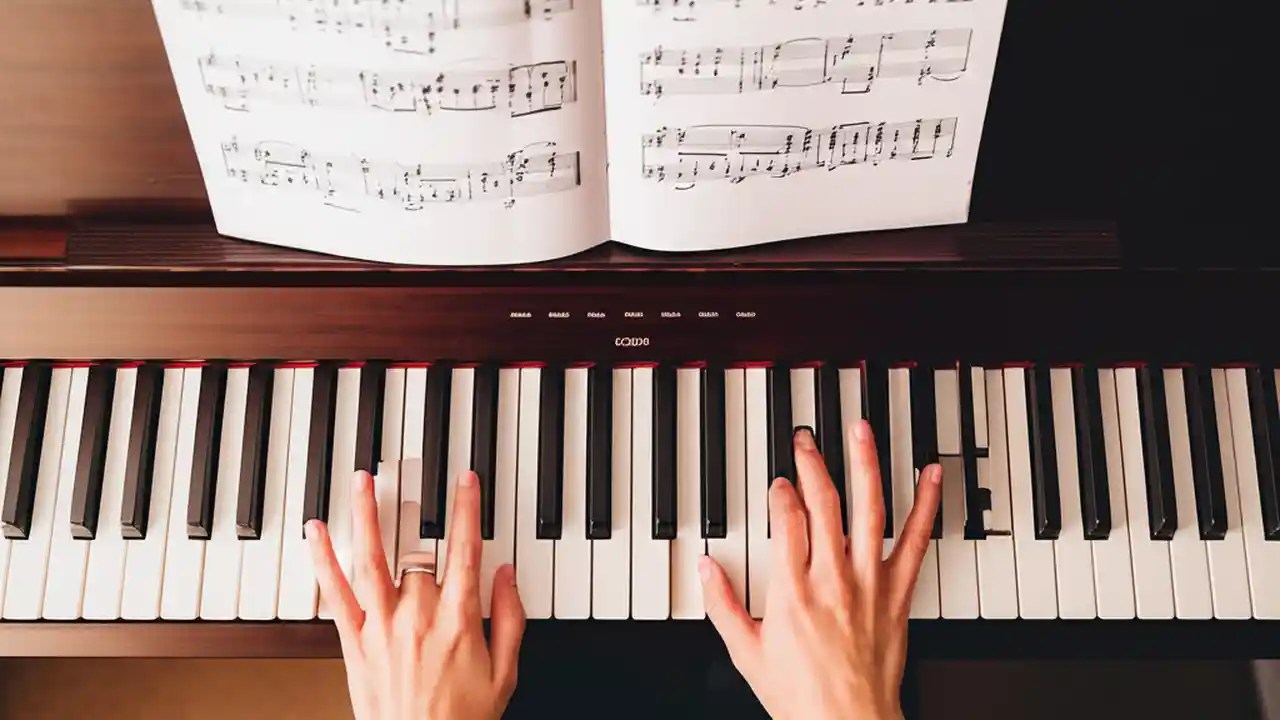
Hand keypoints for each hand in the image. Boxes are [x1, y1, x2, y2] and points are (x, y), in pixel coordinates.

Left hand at [305, 470, 524, 719]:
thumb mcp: (505, 673)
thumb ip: (510, 619)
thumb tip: (508, 575)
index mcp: (458, 620)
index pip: (464, 550)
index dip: (465, 509)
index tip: (465, 479)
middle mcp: (418, 617)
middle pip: (418, 553)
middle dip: (416, 511)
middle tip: (410, 471)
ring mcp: (383, 627)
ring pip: (372, 558)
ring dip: (366, 515)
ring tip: (361, 481)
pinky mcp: (355, 643)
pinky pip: (336, 594)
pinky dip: (323, 560)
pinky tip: (316, 532)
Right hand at [699, 421, 941, 719]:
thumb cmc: (800, 695)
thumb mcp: (745, 652)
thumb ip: (721, 605)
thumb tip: (704, 568)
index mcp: (792, 591)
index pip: (787, 521)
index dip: (782, 493)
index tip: (779, 482)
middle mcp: (832, 578)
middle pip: (824, 503)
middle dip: (813, 464)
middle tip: (806, 439)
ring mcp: (869, 582)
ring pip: (869, 509)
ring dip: (865, 463)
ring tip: (861, 430)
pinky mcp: (897, 592)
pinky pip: (916, 541)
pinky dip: (927, 505)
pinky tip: (931, 475)